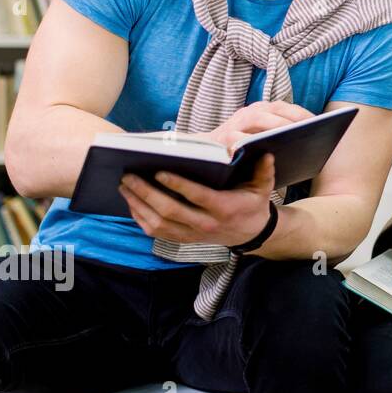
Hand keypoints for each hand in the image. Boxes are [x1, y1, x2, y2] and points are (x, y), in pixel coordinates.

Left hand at [120, 152, 276, 248]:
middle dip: (146, 193)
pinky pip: (156, 232)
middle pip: (170, 210)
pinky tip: (131, 203)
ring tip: (125, 187)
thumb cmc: (253, 204)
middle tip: (129, 177)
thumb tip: (266, 153)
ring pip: (158, 223)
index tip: (159, 171)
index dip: (177, 185)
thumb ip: (264, 170)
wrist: (251, 234)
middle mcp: (206, 224)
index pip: (196, 196)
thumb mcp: (263, 188)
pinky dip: (140, 218)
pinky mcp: (183, 239)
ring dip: (138, 205)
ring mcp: (192, 234)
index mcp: (224, 208)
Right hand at [204, 101, 316, 154]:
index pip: (288, 108)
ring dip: (275, 125)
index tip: (323, 123)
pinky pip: (237, 137)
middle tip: (310, 129)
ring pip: (257, 117)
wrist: (208, 155)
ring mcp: (236, 122)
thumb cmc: (244, 149)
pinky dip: (250, 141)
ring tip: (293, 135)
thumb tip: (312, 144)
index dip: (304, 114)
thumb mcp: (265, 140)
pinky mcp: (223, 136)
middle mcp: (251, 112)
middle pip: (276, 110)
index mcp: (264, 110)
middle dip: (293, 118)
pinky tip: (266, 149)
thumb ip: (281, 138)